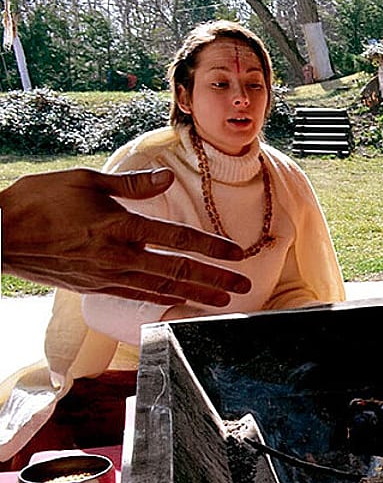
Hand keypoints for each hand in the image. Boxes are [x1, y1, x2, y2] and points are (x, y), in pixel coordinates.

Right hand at [0, 167, 251, 305]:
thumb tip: (167, 178)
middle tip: (244, 288)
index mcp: (121, 226)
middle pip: (178, 270)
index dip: (211, 247)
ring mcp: (107, 276)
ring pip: (162, 288)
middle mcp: (120, 256)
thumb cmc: (39, 201)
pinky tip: (179, 304)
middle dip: (215, 280)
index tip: (236, 254)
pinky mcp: (94, 287)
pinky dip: (163, 301)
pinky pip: (137, 296)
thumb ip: (132, 185)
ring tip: (224, 301)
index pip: (178, 238)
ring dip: (196, 295)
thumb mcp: (86, 181)